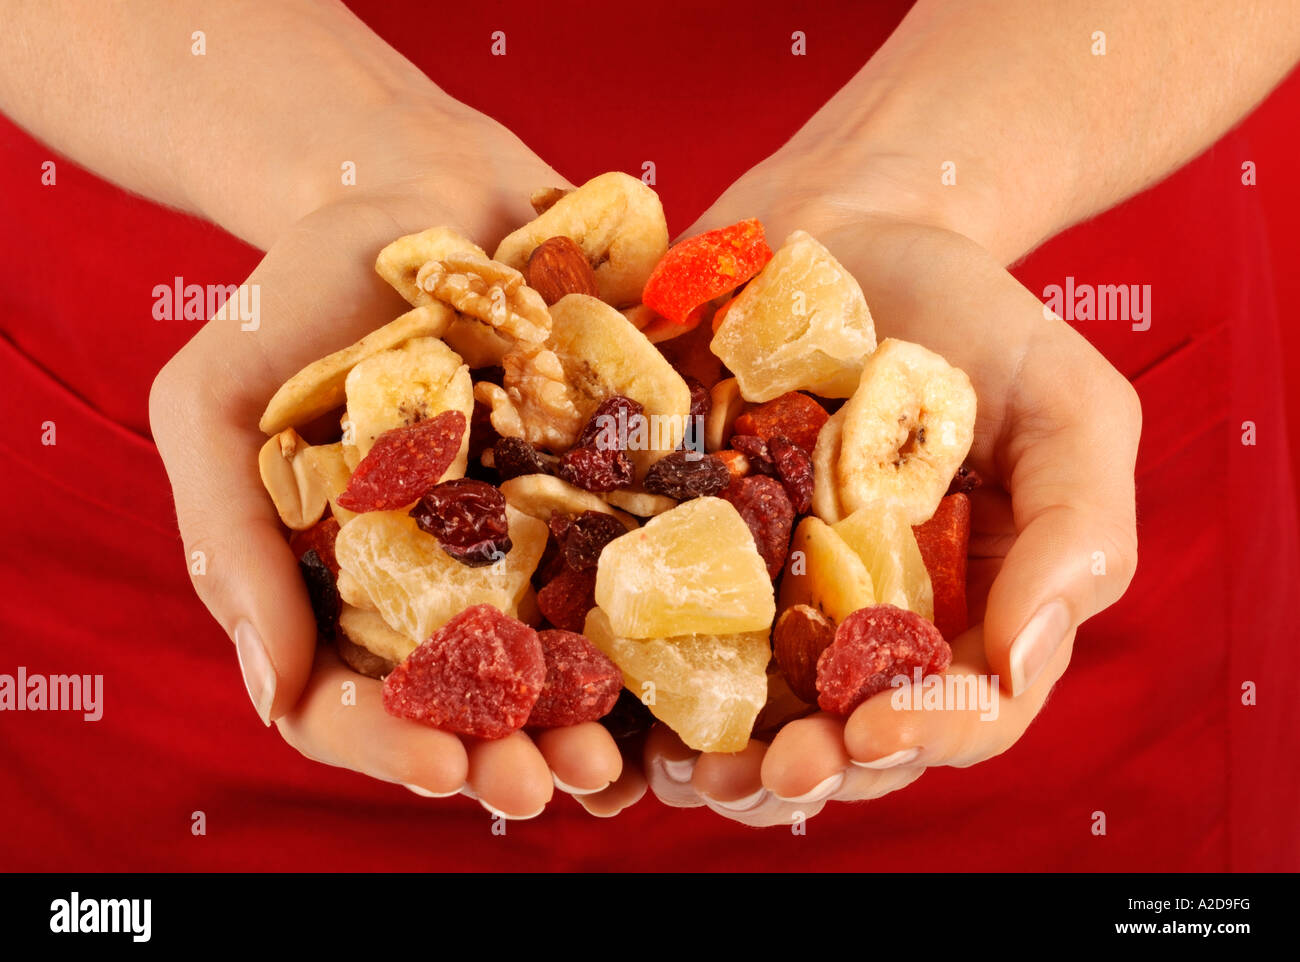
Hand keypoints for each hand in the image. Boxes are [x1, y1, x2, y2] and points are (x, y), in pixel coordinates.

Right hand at [149, 117, 630, 818]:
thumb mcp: (217, 404)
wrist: (419, 189)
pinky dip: (659, 628)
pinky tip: (687, 664)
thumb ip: (228, 539)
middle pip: (472, 706)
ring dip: (588, 724)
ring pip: (562, 664)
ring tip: (618, 759)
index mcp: (345, 585)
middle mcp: (442, 583)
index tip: (443, 763)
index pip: (354, 701)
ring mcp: (531, 541)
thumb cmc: (300, 297)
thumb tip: (271, 688)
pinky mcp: (607, 489)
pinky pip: (639, 570)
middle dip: (507, 758)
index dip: (392, 743)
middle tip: (550, 786)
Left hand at [642, 167, 1140, 825]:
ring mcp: (773, 591)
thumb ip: (1077, 531)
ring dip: (720, 756)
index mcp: (964, 605)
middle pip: (848, 734)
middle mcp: (866, 620)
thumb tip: (1021, 664)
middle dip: (807, 769)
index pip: (963, 708)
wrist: (844, 225)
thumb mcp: (1066, 405)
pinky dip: (643, 679)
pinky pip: (666, 631)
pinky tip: (615, 700)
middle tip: (762, 774)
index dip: (923, 736)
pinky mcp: (689, 547)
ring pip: (753, 710)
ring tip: (681, 767)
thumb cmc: (970, 315)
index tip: (870, 732)